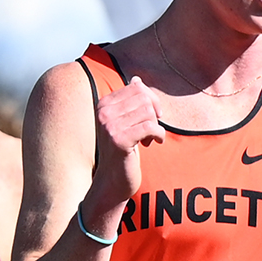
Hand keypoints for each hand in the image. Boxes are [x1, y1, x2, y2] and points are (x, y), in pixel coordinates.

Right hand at [91, 77, 165, 210]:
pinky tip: (154, 143)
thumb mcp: (125, 122)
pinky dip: (158, 135)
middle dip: (154, 113)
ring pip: (148, 112)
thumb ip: (130, 102)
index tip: (152, 117)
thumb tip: (137, 80)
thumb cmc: (121, 151)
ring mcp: (109, 126)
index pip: (136, 88)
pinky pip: (149, 127)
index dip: (151, 101)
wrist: (112, 181)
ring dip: (155, 126)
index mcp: (103, 104)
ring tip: (150, 139)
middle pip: (144, 98)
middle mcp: (103, 112)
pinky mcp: (119, 140)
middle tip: (152, 129)